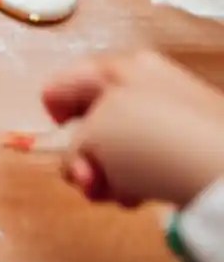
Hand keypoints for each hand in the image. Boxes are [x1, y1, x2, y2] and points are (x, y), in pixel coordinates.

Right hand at [43, 50, 223, 207]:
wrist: (222, 171)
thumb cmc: (155, 143)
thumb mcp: (88, 142)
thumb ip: (68, 150)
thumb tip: (80, 164)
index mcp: (116, 67)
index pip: (59, 88)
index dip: (54, 120)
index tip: (68, 141)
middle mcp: (144, 84)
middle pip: (89, 123)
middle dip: (84, 157)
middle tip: (92, 179)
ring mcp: (170, 114)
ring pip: (116, 148)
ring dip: (109, 176)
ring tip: (124, 192)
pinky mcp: (190, 144)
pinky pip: (147, 163)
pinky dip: (139, 181)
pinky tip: (147, 194)